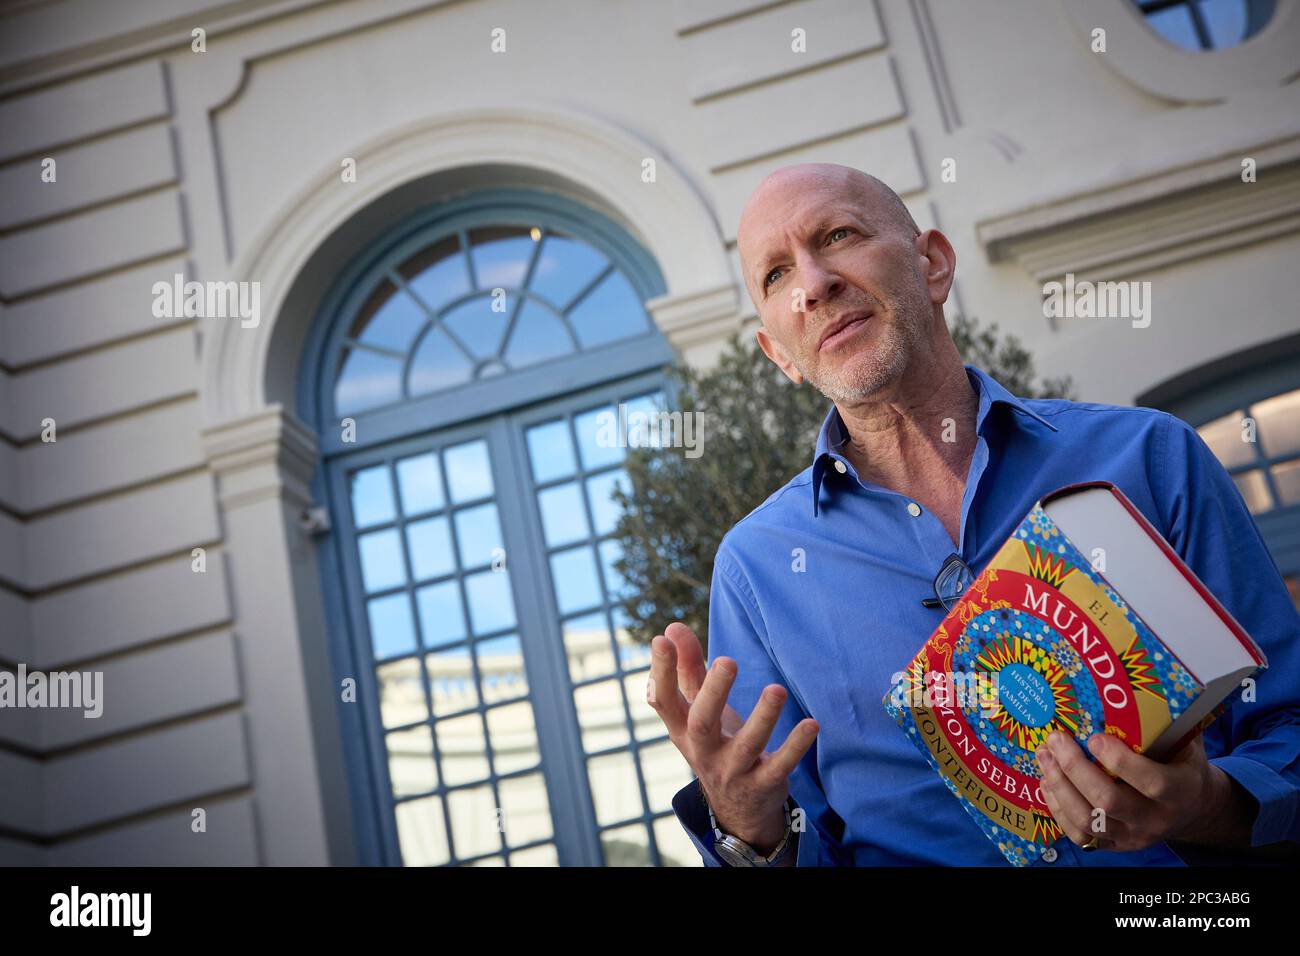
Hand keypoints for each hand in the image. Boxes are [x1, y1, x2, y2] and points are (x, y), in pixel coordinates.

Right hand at [646, 622, 818, 853]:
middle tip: (728, 660)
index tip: (661, 639)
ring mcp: (733, 771)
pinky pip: (780, 766)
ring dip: (763, 718)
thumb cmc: (715, 743)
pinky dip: (795, 747)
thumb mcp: (698, 711)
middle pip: (702, 723)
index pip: (664, 700)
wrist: (736, 809)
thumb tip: (672, 626)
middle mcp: (703, 751)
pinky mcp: (763, 785)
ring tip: (776, 689)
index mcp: (682, 729)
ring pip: (747, 746)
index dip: (661, 671)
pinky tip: (811, 724)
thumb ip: (688, 669)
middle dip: (713, 693)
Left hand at [1036, 729, 1253, 851]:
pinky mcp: (1115, 846)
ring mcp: (1134, 837)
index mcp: (1182, 791)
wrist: (1194, 809)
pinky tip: (1047, 781)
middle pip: (1109, 801)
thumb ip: (1166, 721)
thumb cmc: (1182, 764)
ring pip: (1089, 820)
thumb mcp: (1186, 742)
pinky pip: (1080, 835)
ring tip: (1043, 755)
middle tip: (1056, 738)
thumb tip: (1137, 682)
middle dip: (1075, 768)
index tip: (1094, 736)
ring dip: (1059, 785)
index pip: (1151, 782)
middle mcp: (1156, 819)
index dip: (1120, 761)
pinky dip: (1058, 808)